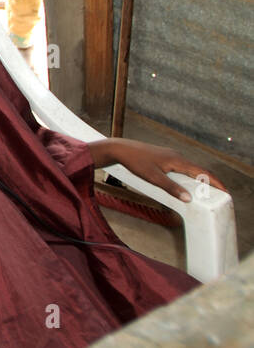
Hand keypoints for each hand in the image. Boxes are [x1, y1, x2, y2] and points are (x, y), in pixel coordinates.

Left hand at [92, 140, 227, 202]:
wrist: (120, 149)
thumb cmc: (135, 162)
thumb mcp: (153, 178)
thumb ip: (171, 188)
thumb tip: (189, 198)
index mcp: (178, 160)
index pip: (203, 172)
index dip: (216, 182)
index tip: (226, 192)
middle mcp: (177, 156)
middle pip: (199, 170)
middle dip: (211, 182)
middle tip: (220, 195)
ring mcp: (171, 156)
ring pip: (190, 169)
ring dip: (200, 179)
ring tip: (207, 192)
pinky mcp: (164, 157)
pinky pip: (182, 167)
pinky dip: (189, 176)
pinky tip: (187, 184)